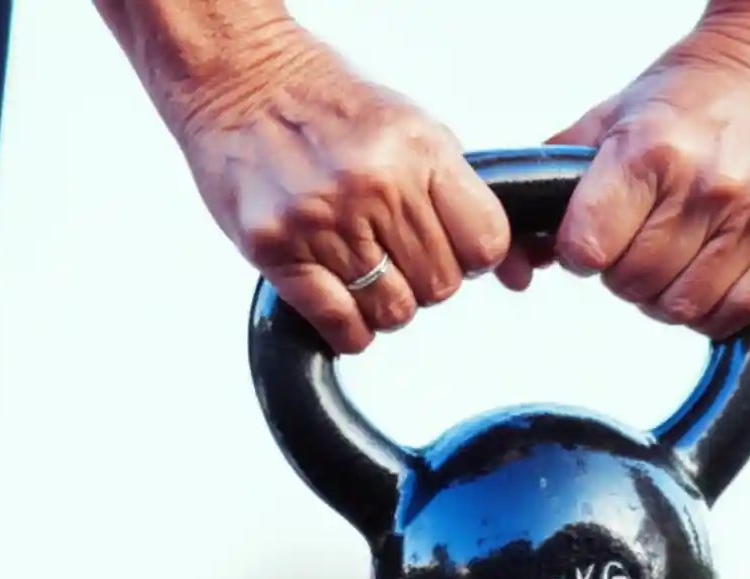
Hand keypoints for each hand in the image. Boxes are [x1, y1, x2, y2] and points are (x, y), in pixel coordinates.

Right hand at [179, 45, 509, 353]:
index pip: (485, 242)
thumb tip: (511, 269)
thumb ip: (455, 191)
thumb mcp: (410, 127)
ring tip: (366, 272)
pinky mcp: (277, 250)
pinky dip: (351, 330)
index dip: (475, 257)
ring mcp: (323, 220)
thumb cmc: (325, 102)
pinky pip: (341, 324)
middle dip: (427, 279)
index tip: (456, 250)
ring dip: (387, 305)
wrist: (238, 78)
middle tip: (400, 256)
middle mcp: (375, 186)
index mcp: (418, 151)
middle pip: (441, 284)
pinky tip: (345, 303)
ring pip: (394, 312)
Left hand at [498, 22, 749, 338]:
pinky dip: (710, 311)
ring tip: (670, 259)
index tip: (590, 240)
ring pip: (681, 307)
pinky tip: (705, 278)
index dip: (580, 253)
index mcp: (652, 152)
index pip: (588, 249)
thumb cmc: (691, 93)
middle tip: (635, 245)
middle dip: (620, 274)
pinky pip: (736, 313)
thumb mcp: (610, 118)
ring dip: (663, 296)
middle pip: (633, 284)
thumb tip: (522, 253)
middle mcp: (708, 185)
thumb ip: (557, 180)